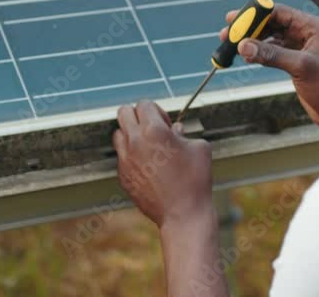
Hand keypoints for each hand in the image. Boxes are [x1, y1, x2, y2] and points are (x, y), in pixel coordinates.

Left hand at [113, 100, 212, 228]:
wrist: (183, 214)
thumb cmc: (196, 180)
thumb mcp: (200, 147)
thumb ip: (184, 132)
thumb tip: (175, 129)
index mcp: (154, 130)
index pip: (144, 104)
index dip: (157, 110)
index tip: (166, 124)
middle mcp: (135, 142)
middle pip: (124, 112)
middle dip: (138, 116)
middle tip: (153, 129)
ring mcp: (125, 160)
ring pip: (118, 134)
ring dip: (131, 134)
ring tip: (149, 147)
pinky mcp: (122, 175)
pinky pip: (121, 156)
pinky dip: (132, 156)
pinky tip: (149, 167)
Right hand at [221, 4, 318, 144]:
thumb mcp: (300, 67)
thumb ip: (272, 55)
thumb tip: (243, 46)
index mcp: (313, 27)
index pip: (280, 12)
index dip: (256, 14)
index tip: (235, 19)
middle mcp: (307, 33)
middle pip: (272, 23)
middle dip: (250, 27)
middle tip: (228, 31)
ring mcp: (301, 47)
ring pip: (271, 38)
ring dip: (252, 40)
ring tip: (231, 45)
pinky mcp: (295, 62)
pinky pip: (273, 51)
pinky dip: (258, 53)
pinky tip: (246, 57)